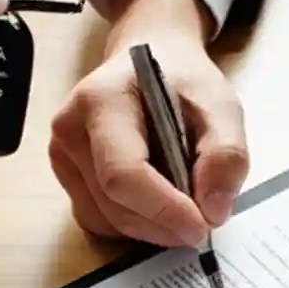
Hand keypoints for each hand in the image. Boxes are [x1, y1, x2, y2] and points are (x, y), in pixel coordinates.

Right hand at [49, 0, 248, 246]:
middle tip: (204, 220)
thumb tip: (214, 211)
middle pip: (113, 203)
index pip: (122, 172)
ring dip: (150, 227)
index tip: (201, 227)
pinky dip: (133, 223)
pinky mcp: (67, 175)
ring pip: (104, 219)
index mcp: (102, 100)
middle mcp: (70, 128)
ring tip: (183, 204)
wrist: (151, 60)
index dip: (162, 209)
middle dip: (163, 223)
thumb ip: (226, 154)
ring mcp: (62, 154)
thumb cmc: (182, 80)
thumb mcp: (221, 105)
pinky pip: (97, 219)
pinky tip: (157, 203)